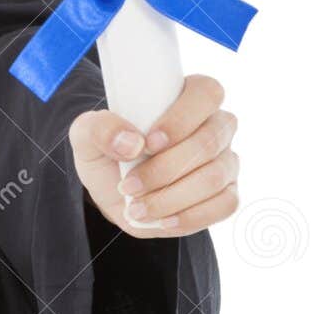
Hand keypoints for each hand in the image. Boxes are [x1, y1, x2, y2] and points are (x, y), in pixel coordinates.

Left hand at [68, 73, 238, 238]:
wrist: (115, 190)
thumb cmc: (109, 150)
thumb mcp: (87, 135)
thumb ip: (100, 129)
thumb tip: (131, 143)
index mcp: (189, 97)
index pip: (206, 93)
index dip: (181, 118)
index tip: (148, 143)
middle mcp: (215, 126)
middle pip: (209, 142)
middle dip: (165, 169)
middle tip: (129, 184)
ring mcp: (225, 161)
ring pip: (214, 178)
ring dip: (170, 197)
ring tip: (136, 207)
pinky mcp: (227, 194)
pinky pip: (225, 205)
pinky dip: (191, 216)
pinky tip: (163, 220)